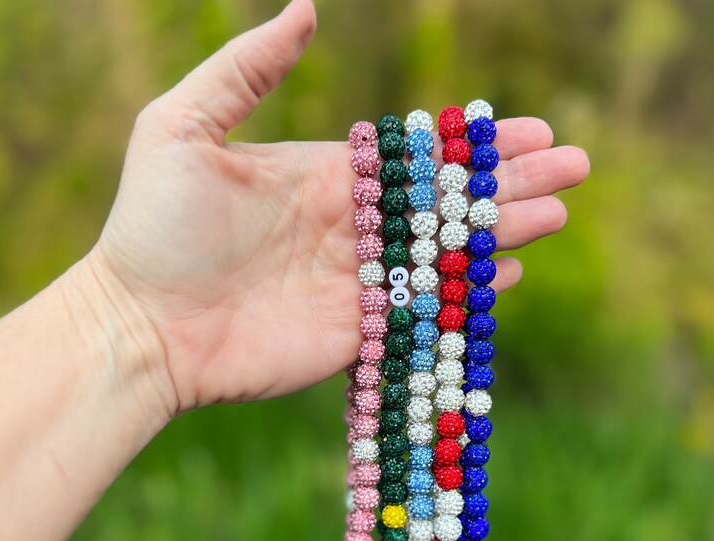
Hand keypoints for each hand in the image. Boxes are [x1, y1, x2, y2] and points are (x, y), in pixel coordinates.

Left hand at [87, 0, 589, 413]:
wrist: (138, 324)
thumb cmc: (151, 226)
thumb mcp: (181, 126)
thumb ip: (246, 69)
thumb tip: (305, 9)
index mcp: (323, 176)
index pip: (416, 156)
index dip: (473, 143)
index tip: (529, 129)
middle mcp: (349, 228)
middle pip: (446, 203)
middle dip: (510, 183)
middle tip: (575, 167)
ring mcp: (356, 284)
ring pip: (445, 254)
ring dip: (504, 234)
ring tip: (559, 215)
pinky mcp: (355, 335)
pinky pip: (424, 312)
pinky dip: (467, 296)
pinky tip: (507, 277)